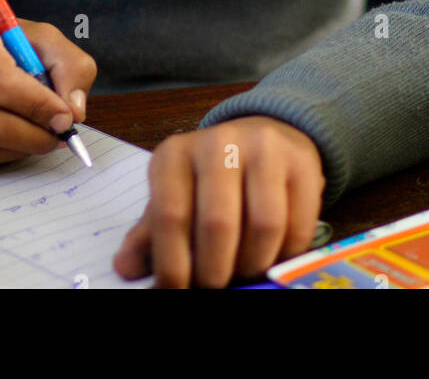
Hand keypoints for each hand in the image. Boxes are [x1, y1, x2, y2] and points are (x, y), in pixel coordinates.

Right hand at [0, 10, 96, 166]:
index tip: (66, 118)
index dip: (38, 107)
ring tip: (39, 138)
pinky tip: (12, 142)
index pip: (0, 85)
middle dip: (33, 135)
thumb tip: (74, 111)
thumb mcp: (37, 35)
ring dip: (18, 150)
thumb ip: (67, 64)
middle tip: (59, 136)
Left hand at [113, 115, 325, 287]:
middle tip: (214, 287)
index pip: (170, 215)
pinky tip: (271, 256)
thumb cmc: (209, 178)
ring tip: (243, 272)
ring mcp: (264, 147)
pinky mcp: (302, 162)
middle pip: (219, 224)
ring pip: (264, 226)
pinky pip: (298, 226)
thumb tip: (126, 268)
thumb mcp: (175, 195)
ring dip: (253, 265)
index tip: (176, 291)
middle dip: (215, 272)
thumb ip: (151, 232)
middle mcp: (219, 142)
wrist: (263, 137)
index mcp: (176, 153)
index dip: (173, 265)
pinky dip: (285, 255)